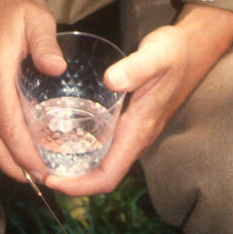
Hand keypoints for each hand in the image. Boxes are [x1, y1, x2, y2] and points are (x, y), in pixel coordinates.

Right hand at [0, 0, 65, 183]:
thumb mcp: (36, 16)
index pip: (7, 126)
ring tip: (25, 163)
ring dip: (0, 151)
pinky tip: (9, 134)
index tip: (41, 171)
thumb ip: (46, 46)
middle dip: (10, 166)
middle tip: (34, 179)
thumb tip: (57, 71)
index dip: (23, 154)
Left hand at [43, 5, 232, 197]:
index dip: (80, 185)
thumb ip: (135, 68)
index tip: (52, 180)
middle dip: (72, 180)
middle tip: (38, 170)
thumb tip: (110, 81)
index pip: (108, 175)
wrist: (194, 48)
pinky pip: (106, 144)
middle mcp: (137, 137)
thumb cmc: (175, 52)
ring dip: (77, 166)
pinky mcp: (132, 119)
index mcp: (139, 130)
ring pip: (104, 161)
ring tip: (45, 156)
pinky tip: (67, 132)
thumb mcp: (156, 55)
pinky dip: (85, 147)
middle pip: (103, 174)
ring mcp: (135, 130)